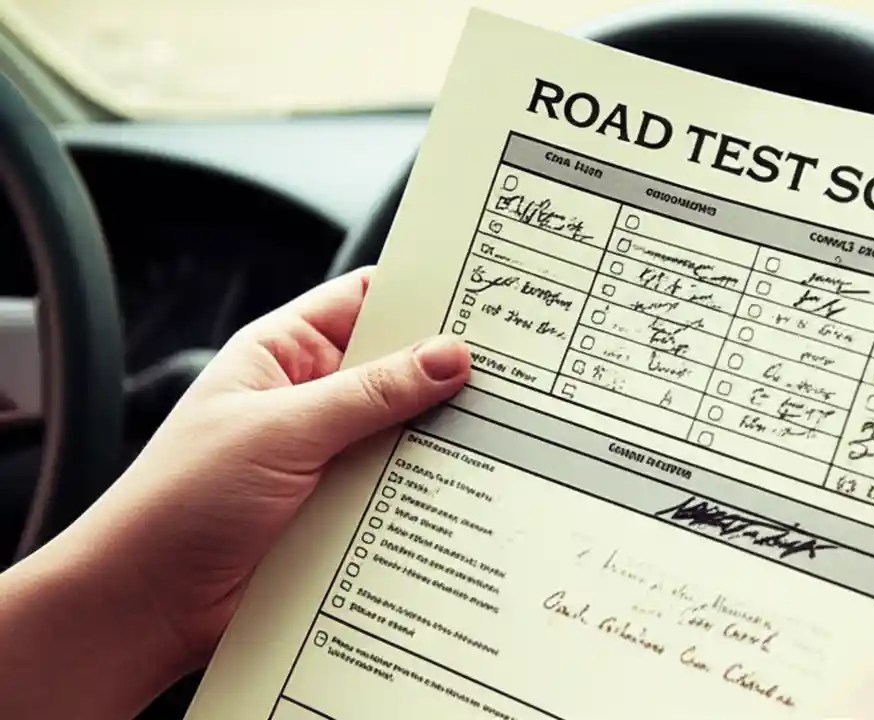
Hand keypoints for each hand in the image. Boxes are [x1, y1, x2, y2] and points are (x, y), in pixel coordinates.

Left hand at [77, 267, 469, 666]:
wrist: (146, 605)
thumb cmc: (180, 501)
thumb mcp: (282, 430)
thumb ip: (371, 393)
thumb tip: (447, 356)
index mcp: (284, 353)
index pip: (366, 300)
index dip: (422, 295)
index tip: (484, 298)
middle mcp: (310, 398)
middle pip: (398, 370)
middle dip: (447, 374)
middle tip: (510, 374)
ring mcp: (328, 456)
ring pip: (405, 434)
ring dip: (442, 438)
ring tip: (500, 433)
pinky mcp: (341, 510)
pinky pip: (400, 489)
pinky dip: (430, 490)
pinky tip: (468, 490)